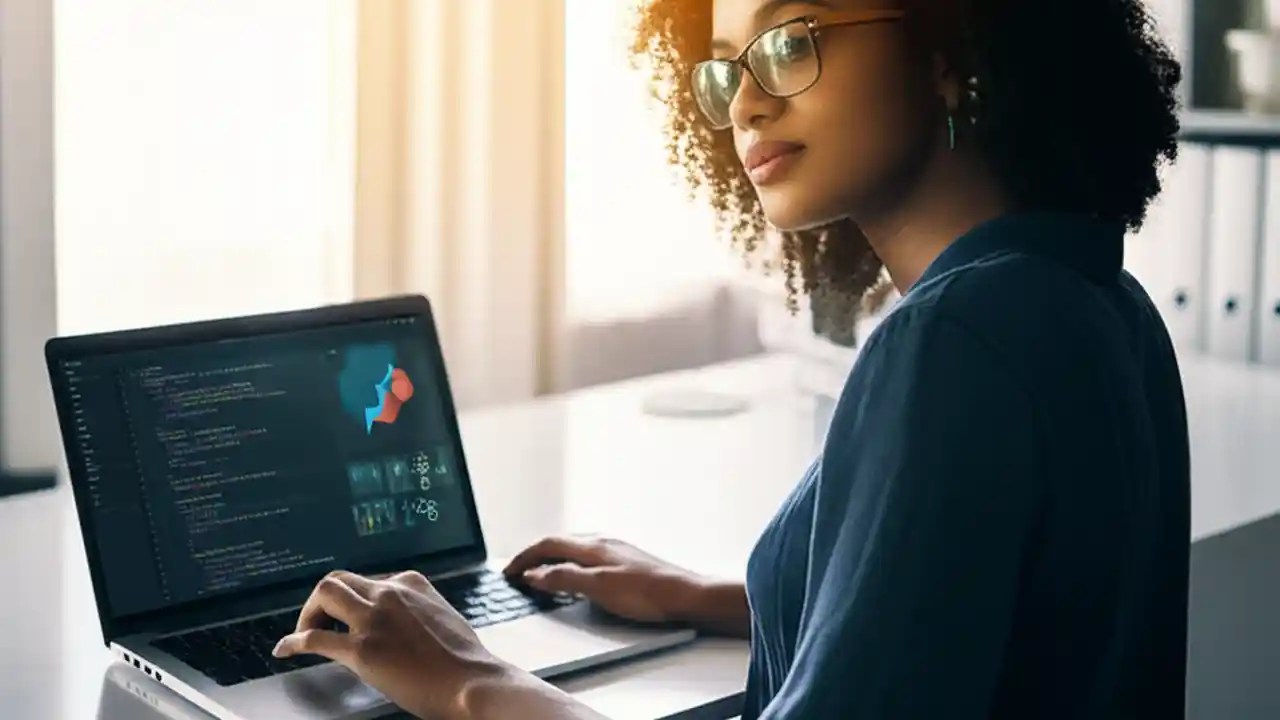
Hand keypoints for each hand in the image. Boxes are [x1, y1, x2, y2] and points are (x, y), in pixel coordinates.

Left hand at [272, 570, 509, 719]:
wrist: (473, 683)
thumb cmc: (466, 662)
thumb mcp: (443, 619)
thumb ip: (419, 613)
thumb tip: (405, 624)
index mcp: (412, 583)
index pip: (369, 580)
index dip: (354, 600)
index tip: (348, 616)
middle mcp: (390, 593)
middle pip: (340, 580)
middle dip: (322, 600)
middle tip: (318, 622)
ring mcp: (374, 619)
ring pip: (325, 593)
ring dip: (308, 613)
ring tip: (304, 632)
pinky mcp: (362, 650)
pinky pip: (316, 639)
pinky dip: (294, 641)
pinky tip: (285, 650)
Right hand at [503, 535, 706, 623]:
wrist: (686, 596)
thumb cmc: (647, 593)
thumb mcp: (598, 587)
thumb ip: (564, 578)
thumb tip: (534, 574)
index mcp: (593, 546)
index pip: (548, 544)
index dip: (525, 557)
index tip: (509, 572)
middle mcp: (602, 543)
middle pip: (559, 544)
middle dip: (534, 557)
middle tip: (517, 573)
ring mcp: (615, 552)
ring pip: (573, 551)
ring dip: (552, 561)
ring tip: (539, 576)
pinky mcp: (626, 564)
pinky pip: (587, 559)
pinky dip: (569, 567)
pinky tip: (575, 580)